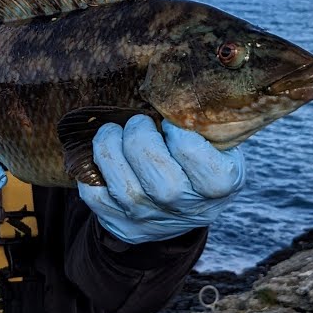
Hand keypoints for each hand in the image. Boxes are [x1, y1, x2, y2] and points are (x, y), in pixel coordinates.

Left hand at [77, 115, 245, 244]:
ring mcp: (153, 220)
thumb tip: (178, 87)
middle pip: (163, 184)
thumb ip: (205, 119)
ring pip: (125, 190)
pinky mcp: (122, 225)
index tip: (171, 123)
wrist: (182, 206)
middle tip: (138, 122)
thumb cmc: (199, 159)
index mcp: (221, 184)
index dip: (181, 136)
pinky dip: (90, 172)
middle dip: (140, 140)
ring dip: (109, 150)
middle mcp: (189, 209)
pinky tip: (103, 155)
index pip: (202, 166)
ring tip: (111, 132)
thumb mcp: (218, 141)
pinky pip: (95, 198)